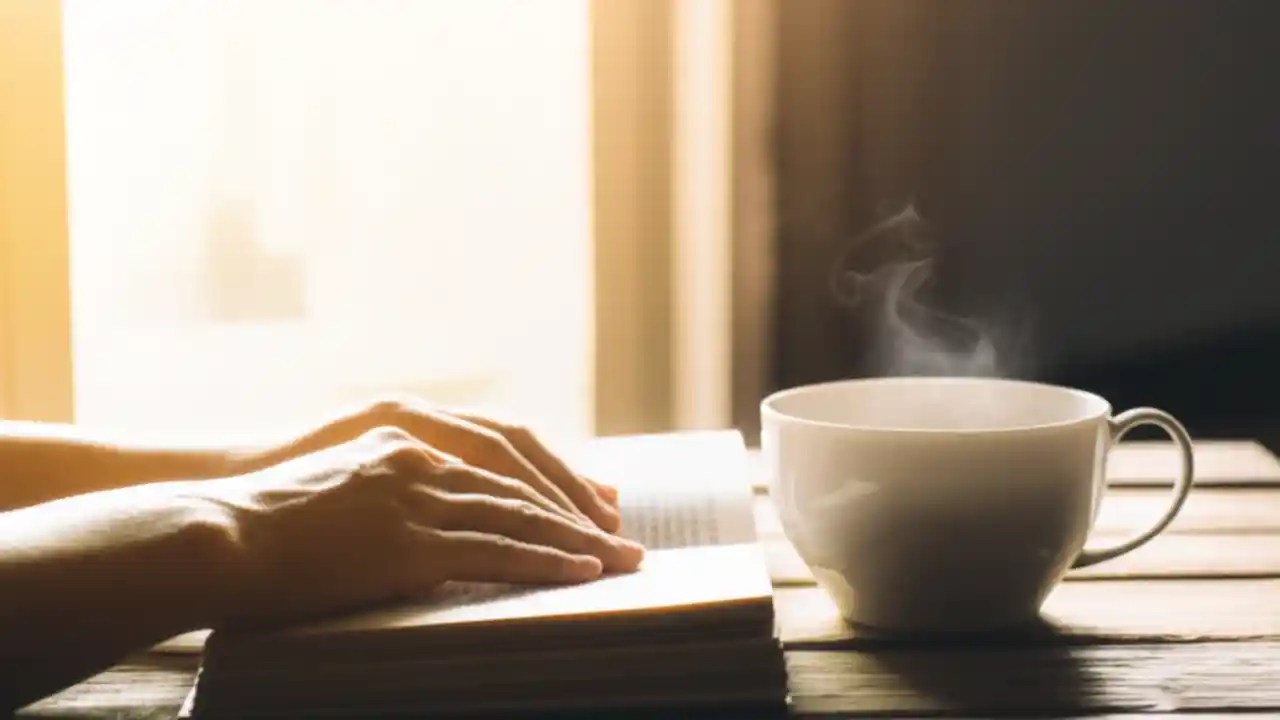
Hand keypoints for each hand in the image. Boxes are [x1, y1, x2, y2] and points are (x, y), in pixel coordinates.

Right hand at [200, 426, 643, 628]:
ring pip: (518, 514)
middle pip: (520, 478)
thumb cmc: (260, 519)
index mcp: (402, 439)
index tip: (588, 497)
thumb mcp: (333, 486)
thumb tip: (414, 519)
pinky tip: (580, 571)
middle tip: (624, 527)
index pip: (498, 451)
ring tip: (622, 558)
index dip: (548, 476)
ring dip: (576, 537)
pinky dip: (545, 561)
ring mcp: (416, 499)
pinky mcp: (409, 543)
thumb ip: (383, 488)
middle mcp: (418, 459)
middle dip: (576, 505)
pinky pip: (496, 551)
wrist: (215, 533)